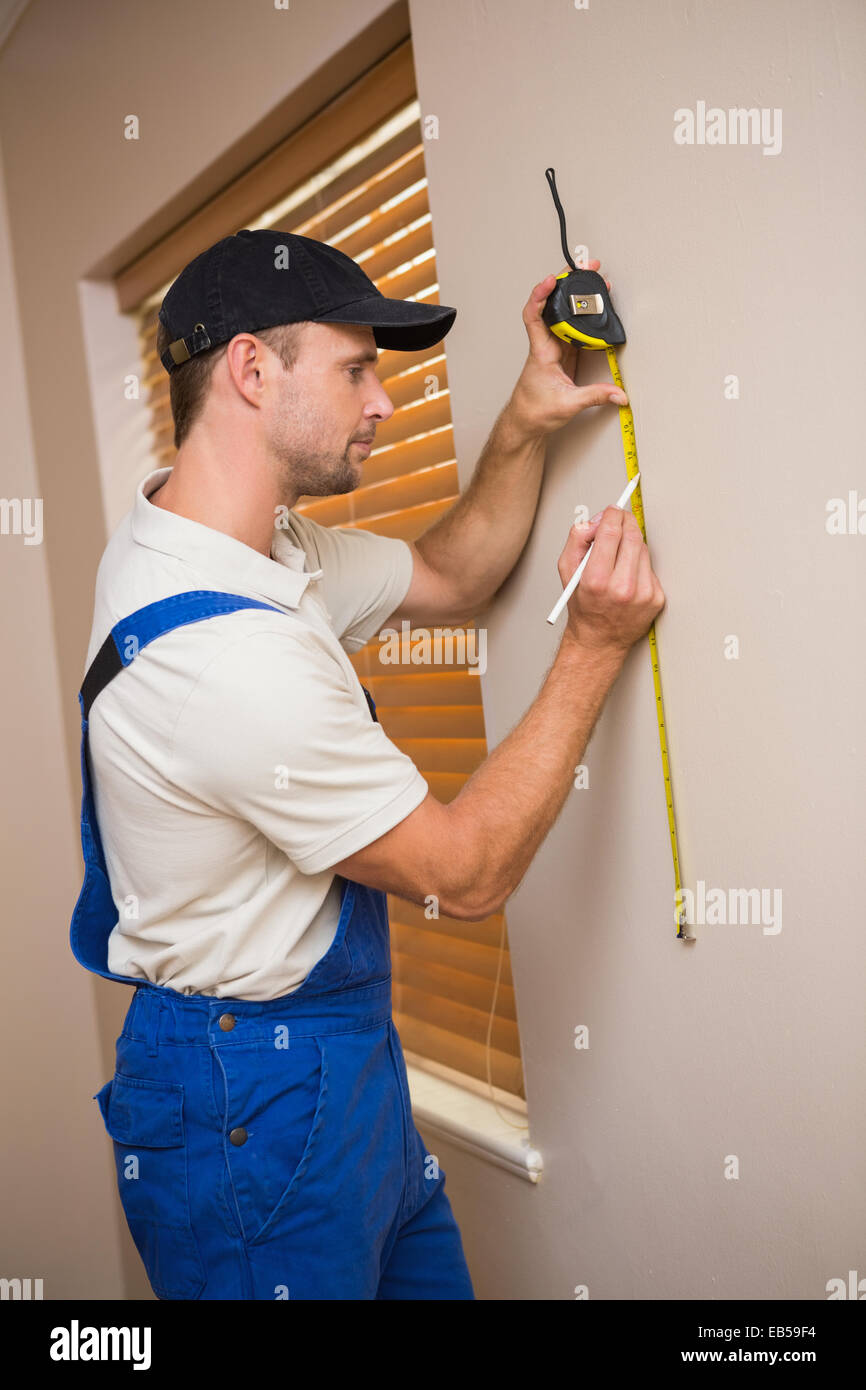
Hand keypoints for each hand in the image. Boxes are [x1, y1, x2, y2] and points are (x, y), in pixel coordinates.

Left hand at [507, 261, 627, 438]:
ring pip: (565, 314)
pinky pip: (573, 328)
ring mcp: (555, 348)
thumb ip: (595, 397)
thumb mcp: (567, 405)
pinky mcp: (564, 354)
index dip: (540, 295)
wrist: (525, 424)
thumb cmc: (534, 412)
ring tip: (594, 279)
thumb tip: (619, 394)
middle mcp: (546, 345)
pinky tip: (595, 305)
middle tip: (587, 266)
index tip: (552, 279)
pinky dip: (584, 315)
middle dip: (569, 283)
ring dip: (578, 296)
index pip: (534, 316)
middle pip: (554, 306)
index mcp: (541, 352)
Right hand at [558, 506, 664, 653]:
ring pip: (643, 549)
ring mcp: (643, 594)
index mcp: (596, 580)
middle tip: (620, 520)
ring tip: (618, 558)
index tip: (612, 510)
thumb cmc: (583, 607)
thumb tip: (594, 521)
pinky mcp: (656, 598)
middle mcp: (622, 588)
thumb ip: (576, 540)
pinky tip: (628, 576)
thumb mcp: (567, 572)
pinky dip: (639, 565)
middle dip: (625, 522)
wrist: (599, 640)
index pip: (611, 532)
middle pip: (632, 536)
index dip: (613, 514)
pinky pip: (650, 568)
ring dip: (632, 544)